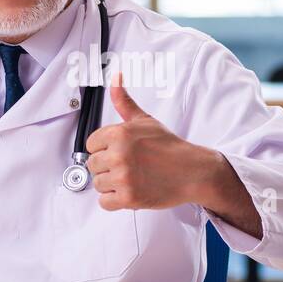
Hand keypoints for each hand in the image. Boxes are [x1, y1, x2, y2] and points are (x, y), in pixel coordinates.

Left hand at [85, 71, 220, 211]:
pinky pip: (105, 203)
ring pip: (98, 185)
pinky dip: (115, 201)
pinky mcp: (129, 197)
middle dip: (108, 168)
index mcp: (119, 133)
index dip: (105, 150)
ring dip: (112, 185)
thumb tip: (115, 78)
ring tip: (132, 178)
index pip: (90, 145)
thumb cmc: (169, 146)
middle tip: (129, 166)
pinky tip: (130, 191)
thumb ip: (124, 101)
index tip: (120, 152)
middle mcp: (119, 154)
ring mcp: (123, 177)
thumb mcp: (144, 120)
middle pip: (93, 166)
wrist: (192, 171)